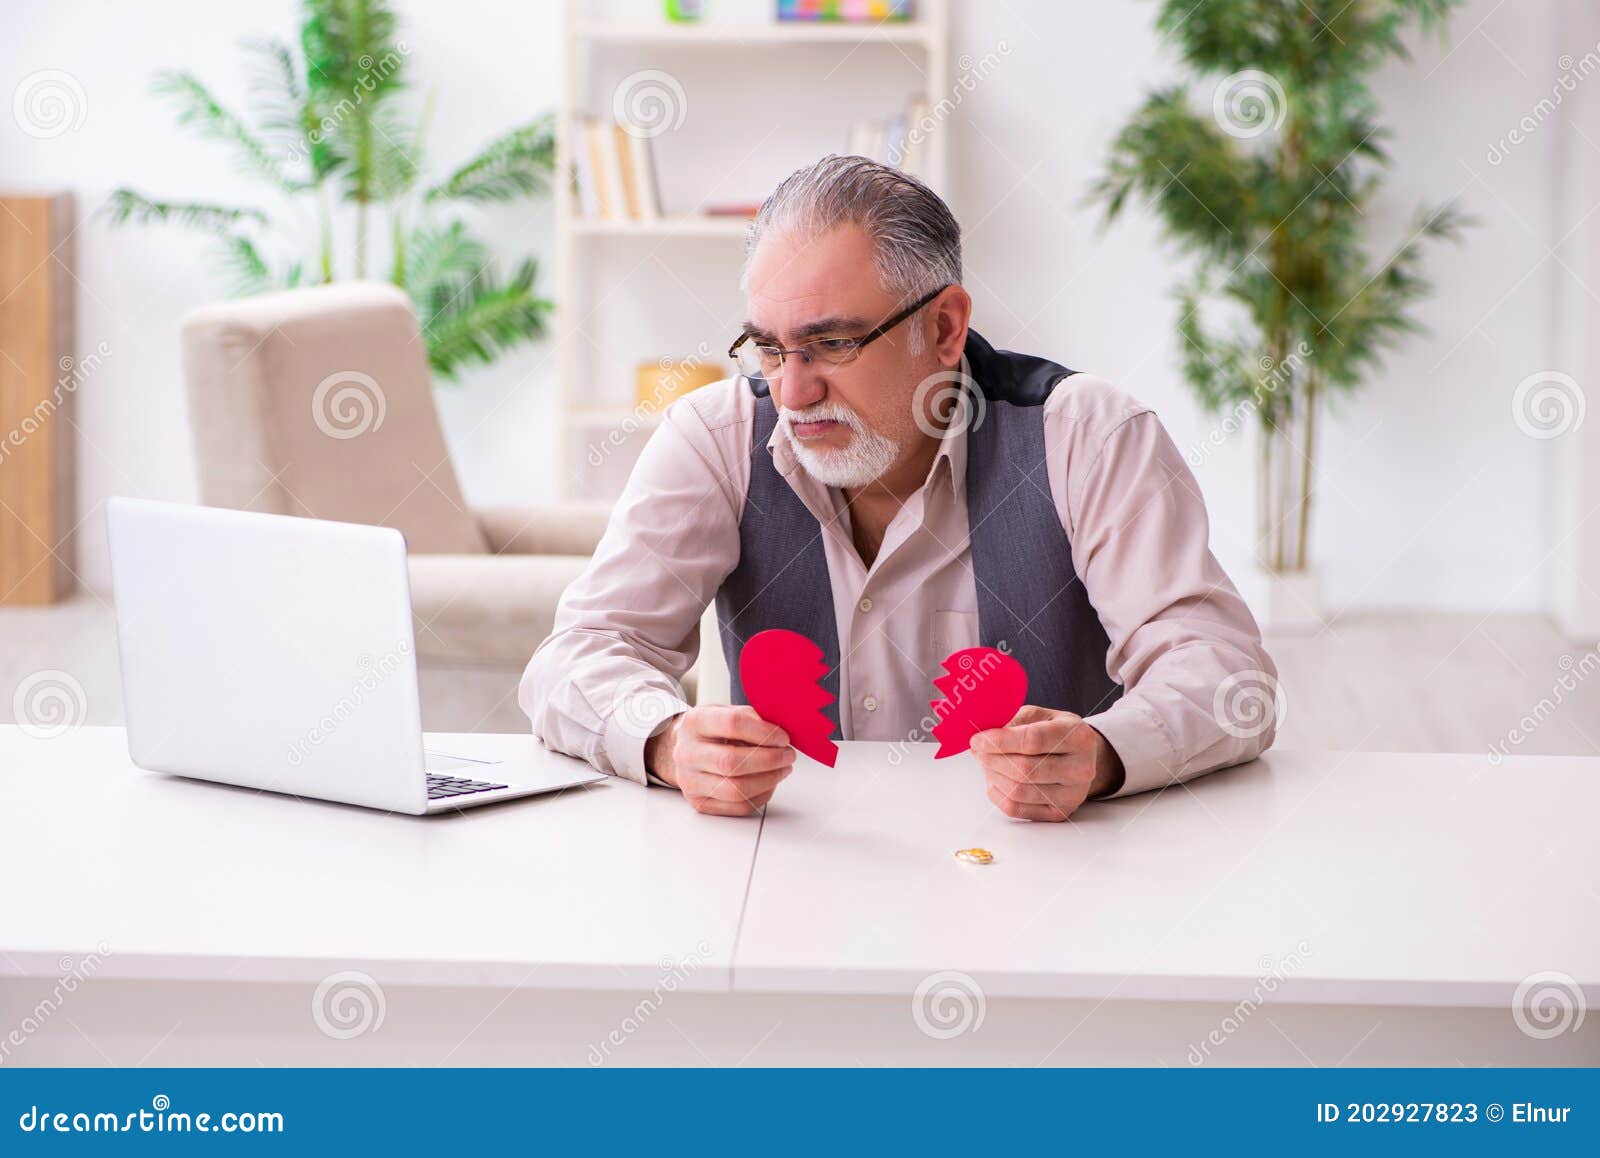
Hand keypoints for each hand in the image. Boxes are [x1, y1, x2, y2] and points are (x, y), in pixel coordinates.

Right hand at [645, 705, 794, 816]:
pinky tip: (769, 783)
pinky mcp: (700, 803)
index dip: (764, 732)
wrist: (686, 748)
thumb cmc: (713, 731)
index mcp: (695, 722)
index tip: (783, 737)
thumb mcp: (728, 712)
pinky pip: (738, 807)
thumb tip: (782, 735)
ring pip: (736, 790)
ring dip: (769, 780)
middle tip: (788, 755)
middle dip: (769, 760)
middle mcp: (687, 753)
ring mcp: (690, 781)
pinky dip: (762, 795)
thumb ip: (753, 719)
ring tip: (782, 769)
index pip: (732, 724)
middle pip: (732, 762)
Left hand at [970, 705, 1123, 821]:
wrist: (1082, 759)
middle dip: (992, 759)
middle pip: (1025, 769)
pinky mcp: (1058, 813)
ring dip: (993, 776)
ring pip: (1018, 791)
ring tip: (986, 763)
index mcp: (1079, 737)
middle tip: (978, 750)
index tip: (977, 739)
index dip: (1000, 741)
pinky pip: (1016, 808)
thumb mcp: (1040, 716)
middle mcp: (1081, 769)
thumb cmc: (1056, 734)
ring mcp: (1072, 795)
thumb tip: (983, 735)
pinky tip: (996, 780)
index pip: (1033, 740)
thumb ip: (1014, 721)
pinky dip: (997, 794)